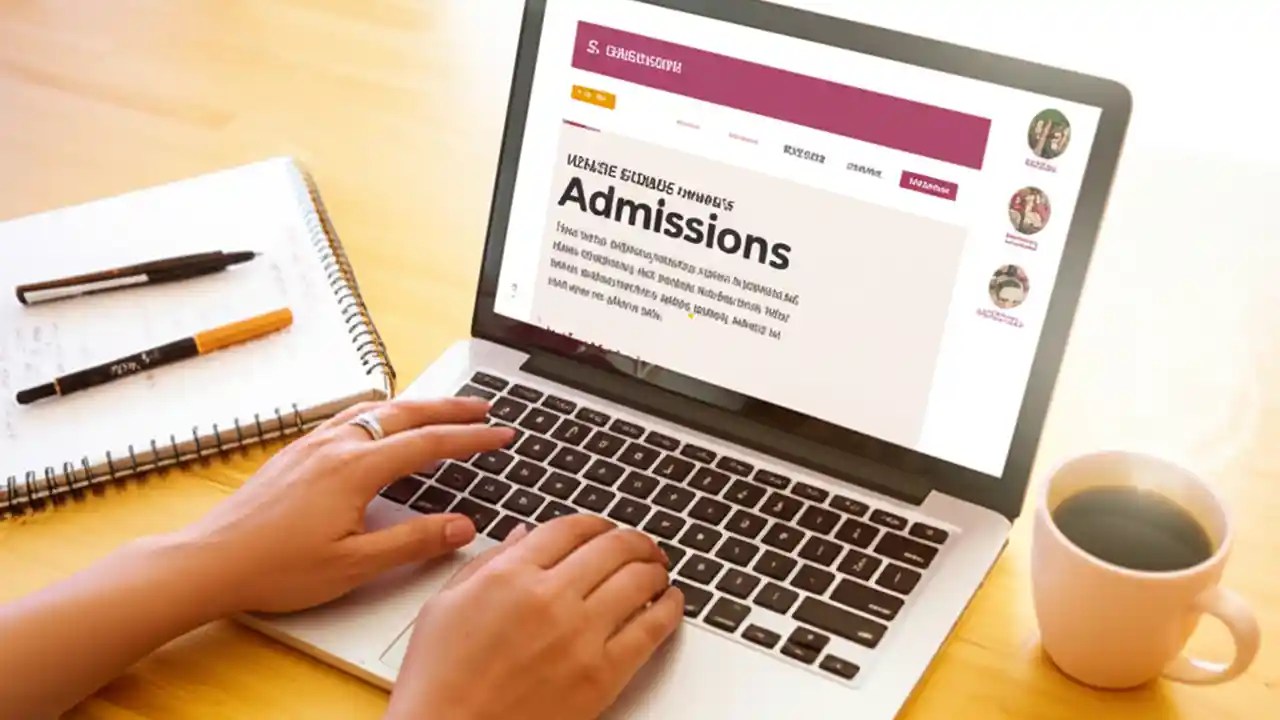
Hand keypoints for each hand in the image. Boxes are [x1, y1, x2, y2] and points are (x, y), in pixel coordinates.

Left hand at [170, 397, 511, 614]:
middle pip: (406, 413)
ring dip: (416, 406)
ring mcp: (313, 444)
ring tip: (441, 409)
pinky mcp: (297, 451)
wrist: (210, 561)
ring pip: (376, 409)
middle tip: (484, 408)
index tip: (501, 434)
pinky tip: (381, 423)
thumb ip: (412, 542)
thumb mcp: (353, 565)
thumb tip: (461, 528)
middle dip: (450, 408)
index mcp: (355, 469)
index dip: (471, 439)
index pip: (429, 444)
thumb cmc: (274, 568)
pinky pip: (350, 416)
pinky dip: (381, 412)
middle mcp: (336, 445)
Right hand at [385, 515, 683, 719]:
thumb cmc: (438, 682)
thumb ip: (488, 562)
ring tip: (657, 570)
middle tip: (642, 546)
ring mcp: (580, 635)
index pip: (570, 527)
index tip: (604, 529)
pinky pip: (652, 629)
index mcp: (509, 574)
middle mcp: (550, 597)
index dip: (596, 523)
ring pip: (639, 579)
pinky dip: (669, 608)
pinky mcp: (603, 674)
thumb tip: (524, 536)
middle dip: (634, 540)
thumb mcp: (444, 606)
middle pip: (613, 546)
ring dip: (655, 567)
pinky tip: (670, 603)